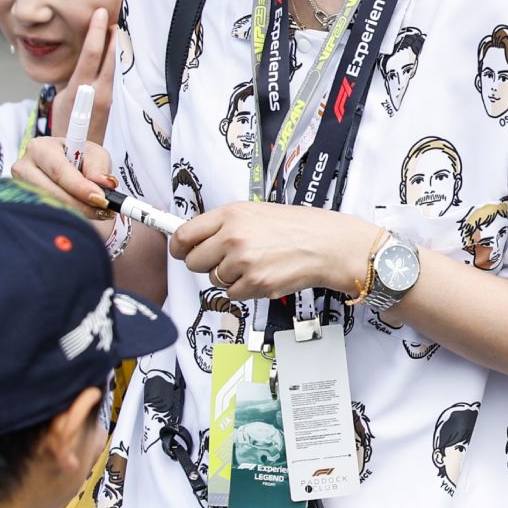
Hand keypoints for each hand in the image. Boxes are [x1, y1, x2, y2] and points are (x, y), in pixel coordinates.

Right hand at [12, 135, 116, 221]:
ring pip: (48, 207)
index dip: (80, 187)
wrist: (65, 165)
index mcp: (40, 148)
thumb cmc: (78, 157)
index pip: (59, 170)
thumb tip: (104, 183)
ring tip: (97, 212)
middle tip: (103, 209)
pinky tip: (82, 216)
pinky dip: (66, 218)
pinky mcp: (23, 205)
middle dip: (79, 205)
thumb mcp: (94, 154)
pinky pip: (45, 216)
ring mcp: (19, 188)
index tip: (100, 198)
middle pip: (50, 192)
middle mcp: (24, 167)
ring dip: (75, 213)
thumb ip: (99, 167)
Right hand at [62, 8, 117, 149]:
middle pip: (109, 56)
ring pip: (115, 65)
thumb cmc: (64, 124)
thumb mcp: (62, 98)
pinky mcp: (112, 102)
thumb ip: (73, 78)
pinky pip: (114, 75)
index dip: (96, 32)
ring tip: (117, 25)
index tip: (100, 13)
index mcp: (81, 89)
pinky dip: (115, 59)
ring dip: (116, 45)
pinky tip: (116, 48)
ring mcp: (107, 97)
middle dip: (112, 34)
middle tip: (114, 13)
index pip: (91, 54)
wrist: (77, 153)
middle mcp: (97, 91)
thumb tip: (81, 61)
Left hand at [172, 202, 379, 301]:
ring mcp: (243, 261)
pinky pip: (232, 294)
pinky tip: (263, 274)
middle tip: (226, 259)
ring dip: (230, 277)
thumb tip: (194, 237)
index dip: (179, 246)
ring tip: (255, 263)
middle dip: (206, 264)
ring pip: (214, 279)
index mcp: (231, 214)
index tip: (180, 250)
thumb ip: (224, 224)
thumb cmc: (298, 227)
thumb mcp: (256, 212)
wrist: (328, 244)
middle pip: (193, 261)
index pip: (184, 234)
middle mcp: (233, 236)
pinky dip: (245, 289)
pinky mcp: (255, 283)